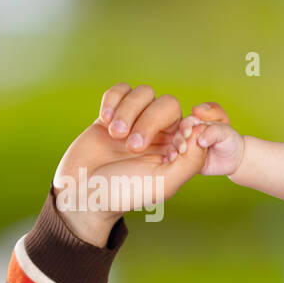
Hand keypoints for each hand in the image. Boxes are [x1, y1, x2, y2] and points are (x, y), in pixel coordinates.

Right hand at [52, 83, 206, 245]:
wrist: (81, 192)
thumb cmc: (124, 192)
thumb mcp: (163, 183)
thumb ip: (190, 161)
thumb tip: (202, 133)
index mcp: (177, 150)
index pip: (192, 123)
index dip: (183, 128)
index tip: (170, 146)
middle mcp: (160, 134)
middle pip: (168, 104)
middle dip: (149, 120)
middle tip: (132, 146)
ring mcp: (135, 121)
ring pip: (144, 93)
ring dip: (128, 111)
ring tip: (115, 135)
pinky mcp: (112, 114)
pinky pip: (121, 90)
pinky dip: (113, 101)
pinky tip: (105, 122)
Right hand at [170, 101, 245, 176]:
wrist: (234, 159)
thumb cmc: (230, 141)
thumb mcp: (225, 133)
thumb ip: (213, 132)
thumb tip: (200, 141)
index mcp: (197, 124)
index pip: (187, 122)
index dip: (185, 127)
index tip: (187, 133)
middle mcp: (189, 135)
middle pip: (178, 135)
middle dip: (178, 141)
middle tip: (182, 149)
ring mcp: (187, 147)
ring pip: (175, 147)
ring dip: (172, 151)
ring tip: (174, 157)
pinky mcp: (186, 160)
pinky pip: (178, 160)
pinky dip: (172, 161)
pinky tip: (171, 163)